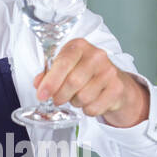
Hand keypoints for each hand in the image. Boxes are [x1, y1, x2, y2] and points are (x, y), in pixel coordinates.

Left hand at [32, 38, 149, 126]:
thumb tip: (38, 84)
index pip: (63, 63)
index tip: (41, 95)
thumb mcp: (65, 68)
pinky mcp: (117, 88)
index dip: (50, 82)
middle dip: (60, 95)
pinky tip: (90, 102)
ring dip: (75, 102)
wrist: (114, 82)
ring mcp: (109, 71)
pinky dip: (87, 110)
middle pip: (73, 82)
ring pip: (83, 97)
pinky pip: (94, 108)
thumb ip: (49, 75)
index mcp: (79, 46)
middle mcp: (96, 55)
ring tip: (78, 97)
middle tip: (57, 99)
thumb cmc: (85, 73)